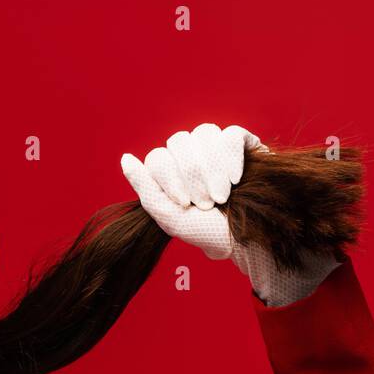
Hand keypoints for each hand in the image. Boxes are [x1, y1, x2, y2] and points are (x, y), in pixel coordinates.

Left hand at [120, 122, 339, 306]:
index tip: (184, 204)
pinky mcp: (243, 142)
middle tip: (205, 204)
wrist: (248, 240)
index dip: (170, 179)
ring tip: (222, 196)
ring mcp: (216, 146)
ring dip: (211, 169)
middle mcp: (191, 154)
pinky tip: (235, 179)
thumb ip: (145, 188)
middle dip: (191, 176)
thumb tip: (125, 158)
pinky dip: (230, 157)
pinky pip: (230, 134)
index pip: (158, 156)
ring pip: (204, 133)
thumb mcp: (169, 217)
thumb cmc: (207, 232)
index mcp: (171, 170)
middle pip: (179, 141)